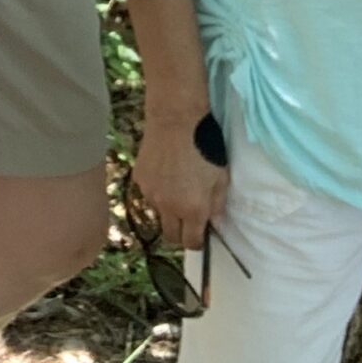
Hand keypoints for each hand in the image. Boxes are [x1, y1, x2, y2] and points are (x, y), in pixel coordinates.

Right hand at [133, 117, 228, 250]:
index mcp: (193, 209)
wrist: (176, 119)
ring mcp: (151, 194)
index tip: (201, 233)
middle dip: (181, 233)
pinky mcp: (139, 179)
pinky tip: (165, 170)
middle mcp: (169, 207)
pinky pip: (149, 194)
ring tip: (177, 185)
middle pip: (171, 237)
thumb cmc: (205, 145)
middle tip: (189, 217)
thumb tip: (213, 221)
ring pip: (159, 213)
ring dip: (168, 209)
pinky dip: (158, 190)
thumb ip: (218, 204)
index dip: (197, 242)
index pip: (191, 243)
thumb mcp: (222, 176)